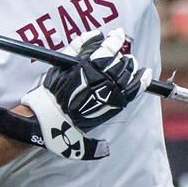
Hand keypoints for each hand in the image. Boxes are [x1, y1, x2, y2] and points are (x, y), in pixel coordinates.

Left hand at [23, 28, 145, 160]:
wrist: (42, 122)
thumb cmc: (61, 134)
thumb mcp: (82, 146)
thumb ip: (96, 148)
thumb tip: (106, 151)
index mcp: (111, 104)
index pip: (134, 87)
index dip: (140, 78)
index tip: (144, 72)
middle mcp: (104, 86)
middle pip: (123, 68)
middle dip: (127, 61)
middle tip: (127, 57)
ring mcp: (90, 72)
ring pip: (108, 53)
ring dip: (115, 43)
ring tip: (117, 37)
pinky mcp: (73, 64)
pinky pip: (84, 47)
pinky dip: (90, 39)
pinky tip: (97, 35)